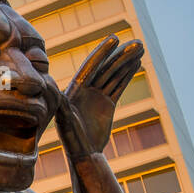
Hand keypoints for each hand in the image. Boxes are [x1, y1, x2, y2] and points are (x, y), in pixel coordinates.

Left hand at [50, 34, 143, 157]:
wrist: (84, 153)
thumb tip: (53, 89)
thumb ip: (63, 106)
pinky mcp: (106, 102)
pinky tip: (136, 62)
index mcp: (74, 90)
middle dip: (120, 55)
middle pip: (105, 68)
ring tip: (141, 46)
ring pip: (113, 74)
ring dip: (127, 61)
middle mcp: (84, 89)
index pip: (90, 67)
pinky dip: (127, 74)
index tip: (114, 39)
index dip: (102, 53)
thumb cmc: (72, 140)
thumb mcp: (65, 122)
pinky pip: (118, 84)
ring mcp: (96, 95)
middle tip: (137, 43)